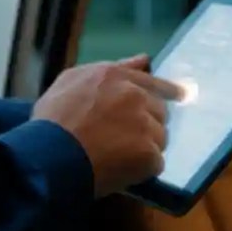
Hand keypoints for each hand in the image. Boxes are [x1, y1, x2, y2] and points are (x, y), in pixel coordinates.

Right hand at [33, 54, 184, 197]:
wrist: (49, 156)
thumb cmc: (51, 121)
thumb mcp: (70, 82)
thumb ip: (109, 68)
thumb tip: (143, 58)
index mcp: (115, 76)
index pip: (152, 81)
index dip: (168, 90)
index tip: (182, 95)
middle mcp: (134, 95)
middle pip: (159, 112)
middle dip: (147, 125)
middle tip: (124, 141)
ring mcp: (144, 124)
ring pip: (159, 138)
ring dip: (144, 149)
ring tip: (117, 158)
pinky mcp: (148, 152)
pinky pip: (154, 163)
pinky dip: (141, 171)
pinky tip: (120, 172)